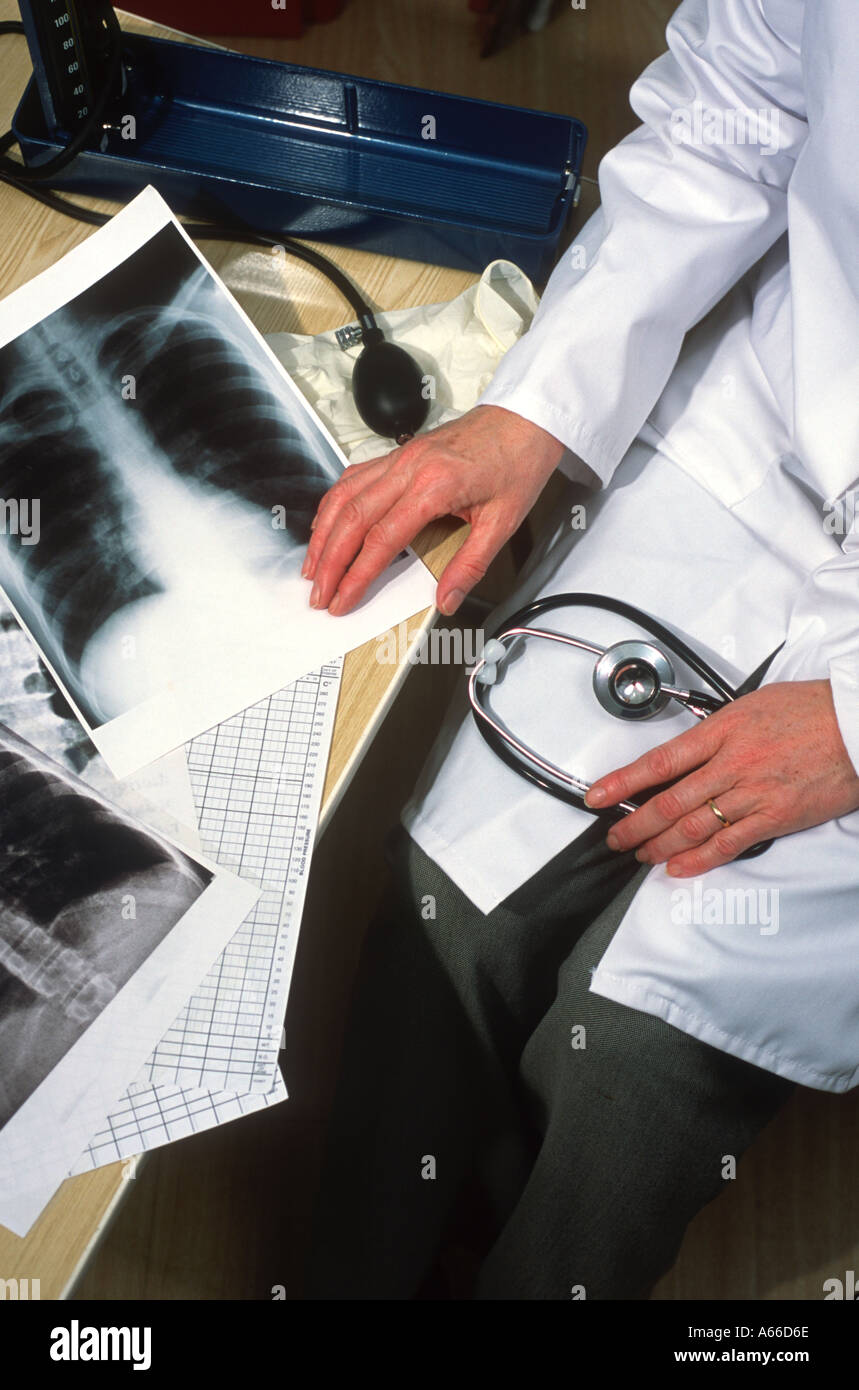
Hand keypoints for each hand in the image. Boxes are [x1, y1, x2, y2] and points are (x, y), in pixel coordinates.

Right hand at [302, 404, 564, 615]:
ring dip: (323, 534)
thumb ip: (470, 565)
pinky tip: (327, 524)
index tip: (342, 599)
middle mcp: (408, 467)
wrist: (524, 419)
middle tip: (318, 593)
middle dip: (329, 561)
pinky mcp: (398, 453)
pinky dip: (334, 504)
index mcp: (434, 485)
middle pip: (351, 518)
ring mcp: (399, 456)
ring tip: (313, 566)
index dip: (356, 575)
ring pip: (344, 495)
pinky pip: (354, 477)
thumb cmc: (516, 462)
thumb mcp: (503, 522)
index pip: (382, 539)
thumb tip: (446, 599)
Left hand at [584, 679, 858, 875]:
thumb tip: (690, 749)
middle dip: (633, 823)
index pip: (659, 761)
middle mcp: (732, 764)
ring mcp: (752, 793)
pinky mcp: (774, 817)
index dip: (622, 782)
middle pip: (668, 801)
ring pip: (692, 826)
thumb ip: (718, 730)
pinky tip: (677, 868)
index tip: (597, 795)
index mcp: (722, 731)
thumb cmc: (810, 711)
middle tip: (614, 836)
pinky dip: (698, 860)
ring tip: (639, 853)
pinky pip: (727, 844)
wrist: (857, 725)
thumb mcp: (752, 706)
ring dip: (659, 845)